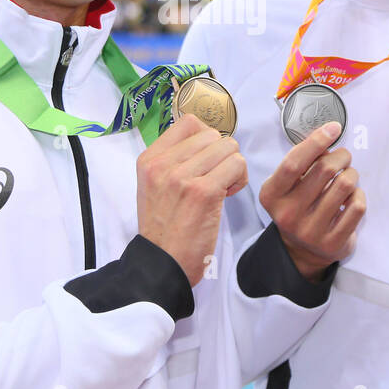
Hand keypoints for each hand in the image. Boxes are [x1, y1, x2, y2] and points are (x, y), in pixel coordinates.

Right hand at [137, 113, 247, 288]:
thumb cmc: (164, 230)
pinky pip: (237, 166)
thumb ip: (174, 161)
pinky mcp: (203, 192)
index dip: (206, 140)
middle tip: (213, 181)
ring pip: (229, 148)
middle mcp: (163, 164)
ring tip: (220, 189)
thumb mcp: (154, 187)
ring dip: (232, 168)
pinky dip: (238, 181)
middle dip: (221, 156)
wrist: (161, 265)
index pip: (190, 122)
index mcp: (150, 159)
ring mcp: (182, 176)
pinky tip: (225, 197)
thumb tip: (208, 140)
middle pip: (213, 135)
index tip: (204, 162)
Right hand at [259, 121, 365, 282]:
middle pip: (324, 170)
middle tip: (343, 157)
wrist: (301, 250)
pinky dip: (359, 194)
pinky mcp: (333, 242)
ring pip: (345, 185)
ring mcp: (311, 231)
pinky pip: (357, 205)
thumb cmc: (297, 206)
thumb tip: (327, 136)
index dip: (315, 142)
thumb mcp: (287, 185)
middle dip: (341, 156)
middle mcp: (288, 214)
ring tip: (347, 177)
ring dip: (351, 174)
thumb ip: (302, 162)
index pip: (294, 163)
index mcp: (272, 195)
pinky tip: (351, 197)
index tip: (333, 128)